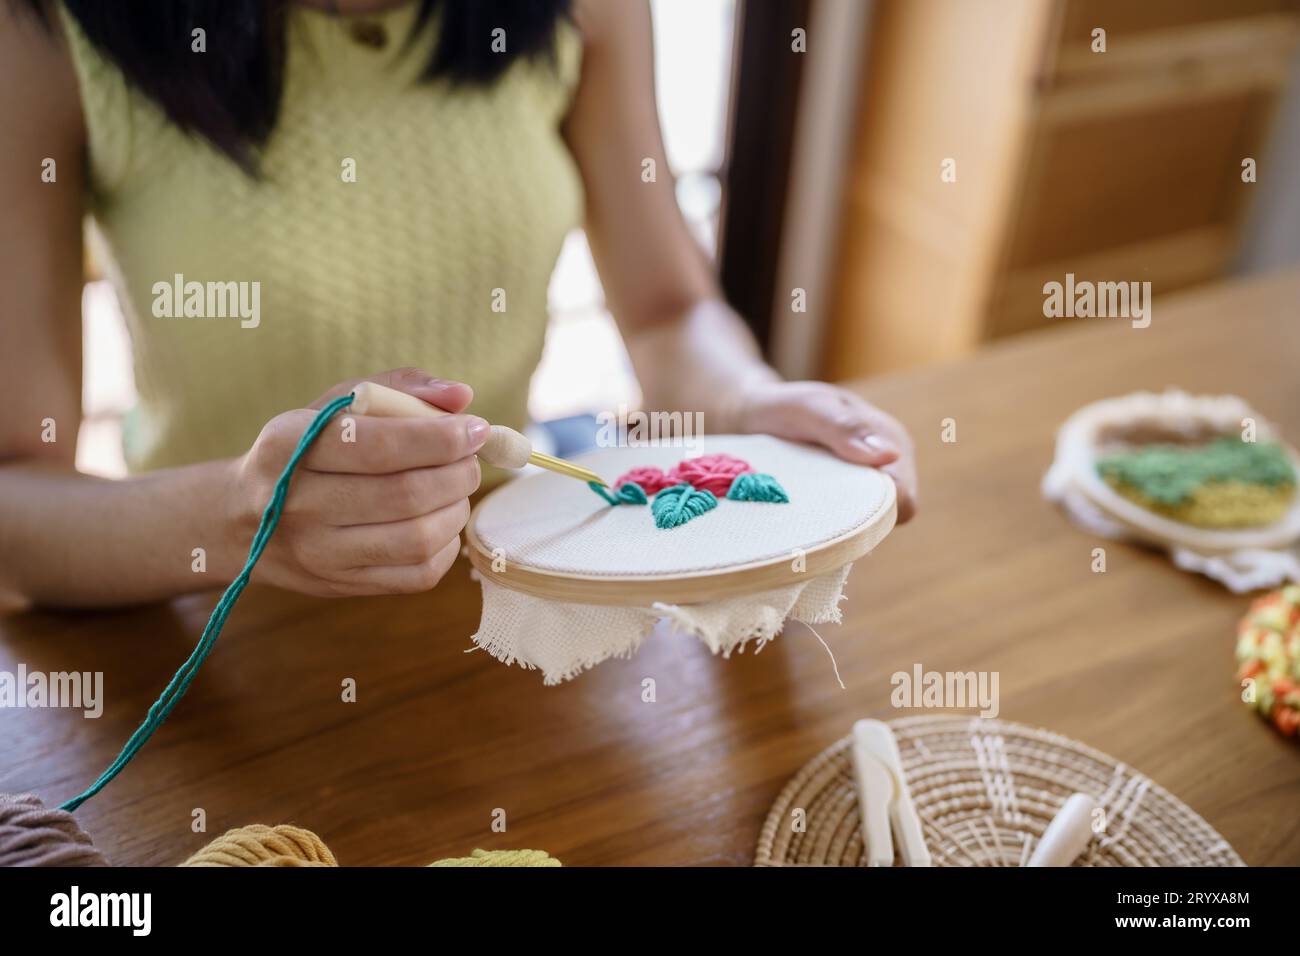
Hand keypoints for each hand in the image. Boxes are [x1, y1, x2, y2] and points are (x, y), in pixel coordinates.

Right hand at [221, 368, 486, 595]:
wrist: (242, 518)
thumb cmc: (305, 449)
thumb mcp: (335, 406)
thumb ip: (400, 389)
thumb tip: (463, 397)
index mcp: (289, 444)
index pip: (379, 446)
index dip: (441, 438)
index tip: (475, 429)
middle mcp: (297, 502)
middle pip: (406, 494)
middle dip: (458, 473)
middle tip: (470, 460)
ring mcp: (317, 553)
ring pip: (418, 538)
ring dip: (456, 508)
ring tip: (455, 489)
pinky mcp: (340, 586)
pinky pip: (418, 574)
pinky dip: (446, 545)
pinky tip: (440, 521)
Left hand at [729, 380, 917, 522]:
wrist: (754, 416)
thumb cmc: (782, 406)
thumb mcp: (808, 407)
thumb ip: (843, 426)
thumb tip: (889, 456)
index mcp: (892, 440)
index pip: (903, 497)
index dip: (877, 511)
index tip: (833, 509)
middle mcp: (888, 466)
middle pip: (889, 516)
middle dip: (858, 522)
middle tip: (812, 514)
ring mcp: (867, 484)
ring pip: (869, 524)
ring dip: (842, 524)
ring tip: (806, 514)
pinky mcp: (845, 498)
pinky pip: (849, 524)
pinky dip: (830, 524)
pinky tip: (806, 517)